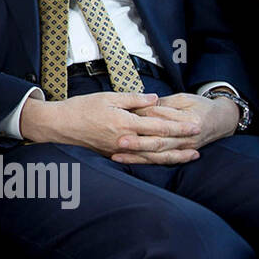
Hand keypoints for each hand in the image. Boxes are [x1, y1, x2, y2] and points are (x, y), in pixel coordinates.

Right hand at [19, 91, 203, 163]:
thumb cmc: (81, 108)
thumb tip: (154, 99)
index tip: (194, 125)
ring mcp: (120, 151)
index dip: (178, 126)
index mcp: (124, 123)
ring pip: (152, 156)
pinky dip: (156, 161)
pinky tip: (165, 160)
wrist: (58, 126)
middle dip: (181, 142)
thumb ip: (133, 99)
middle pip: (159, 144)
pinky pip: (140, 161)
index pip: (158, 126)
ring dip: (173, 156)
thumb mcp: (107, 97)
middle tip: (199, 140)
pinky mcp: (114, 156)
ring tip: (190, 155)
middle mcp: (125, 140)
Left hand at [113, 93, 237, 163]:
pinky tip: (126, 160)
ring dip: (137, 156)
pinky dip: (142, 162)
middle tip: (119, 141)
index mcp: (189, 120)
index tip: (124, 115)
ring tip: (117, 155)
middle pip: (159, 141)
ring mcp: (184, 149)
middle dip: (138, 143)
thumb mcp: (184, 98)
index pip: (161, 119)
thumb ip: (164, 103)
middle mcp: (187, 138)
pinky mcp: (180, 154)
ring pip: (157, 155)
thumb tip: (143, 104)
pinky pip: (159, 160)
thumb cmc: (201, 106)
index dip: (142, 117)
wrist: (222, 120)